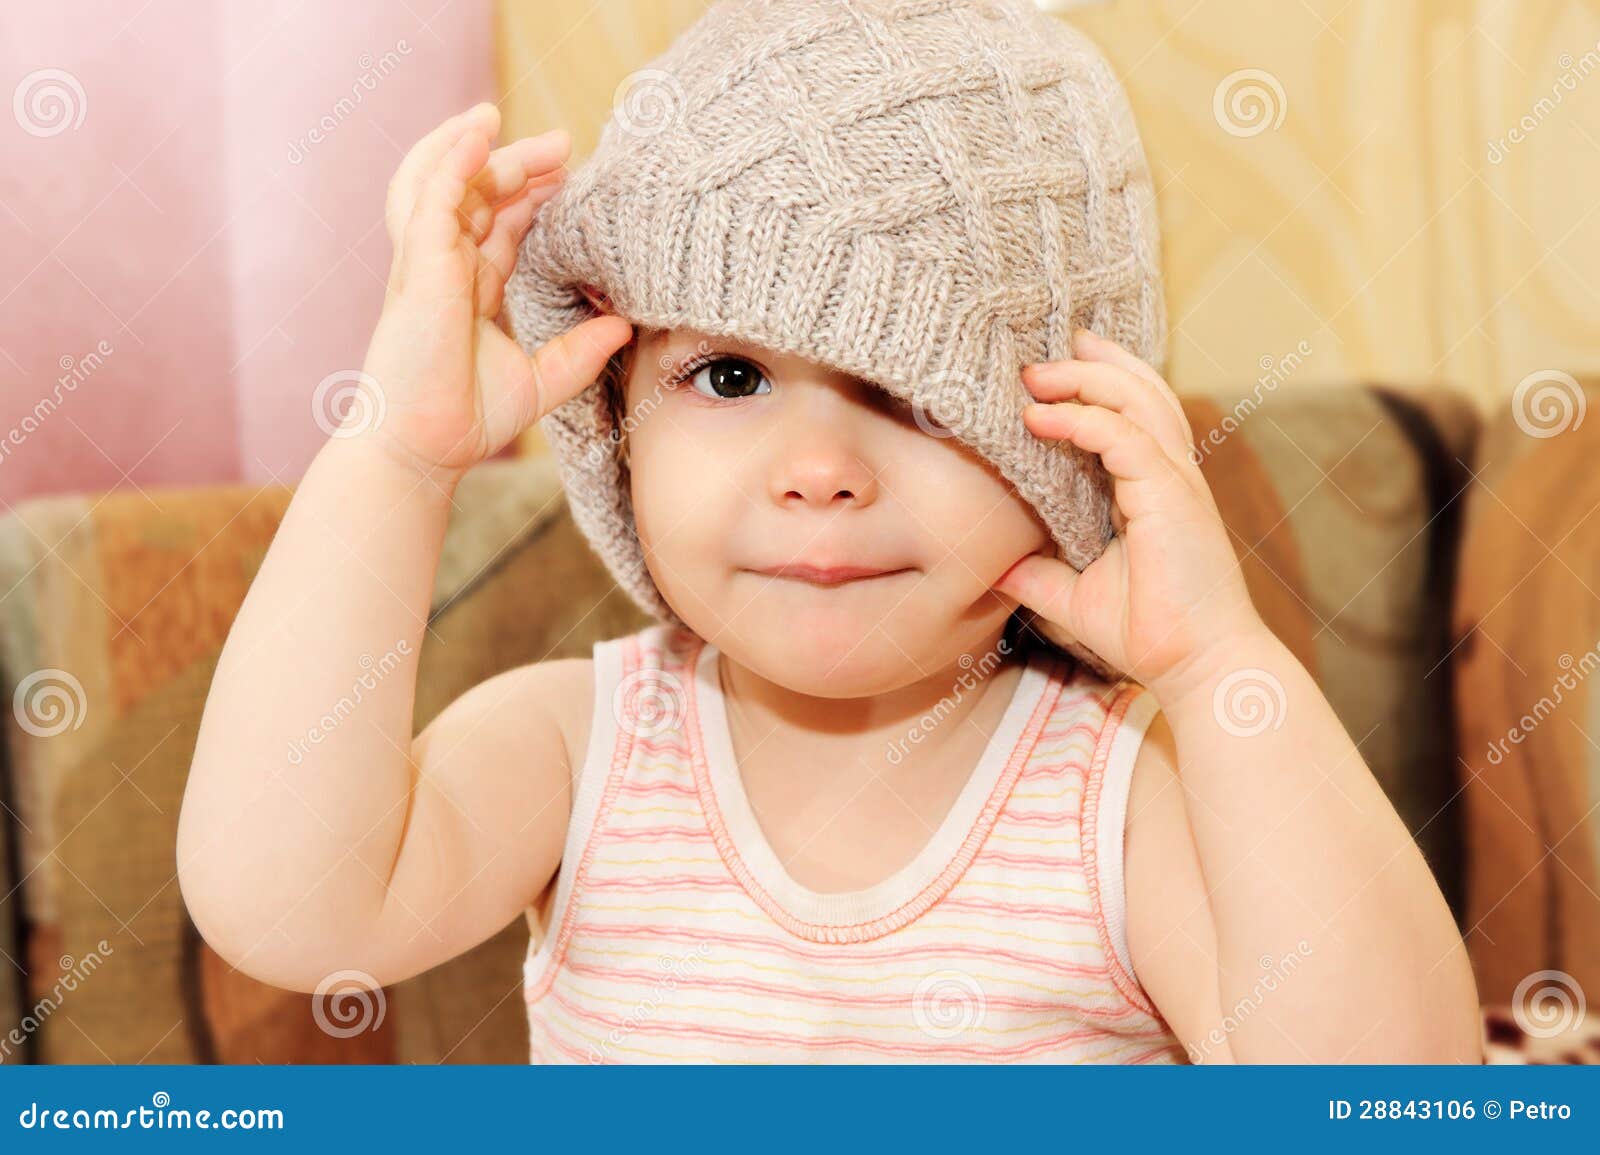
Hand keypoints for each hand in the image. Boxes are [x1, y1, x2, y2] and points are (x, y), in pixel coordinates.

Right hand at [354, 102, 632, 478]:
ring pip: (442, 181)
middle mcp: (445, 267)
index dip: (533, 196)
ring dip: (472, 145)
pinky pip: (429, 195)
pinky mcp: (417, 264)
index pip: (500, 225)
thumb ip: (580, 350)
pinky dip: (451, 159)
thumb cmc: (465, 420)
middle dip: (517, 163)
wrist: (424, 448)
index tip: (570, 177)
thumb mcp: (542, 380)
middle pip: (477, 194)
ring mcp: (427, 262)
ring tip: (501, 117)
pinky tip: (476, 134)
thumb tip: (624, 324)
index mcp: (470, 287)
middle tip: (562, 144)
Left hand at [991, 328, 1266, 701]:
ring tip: (1034, 374)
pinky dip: (1083, 421)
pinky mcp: (1171, 496)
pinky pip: (1124, 438)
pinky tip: (1042, 418)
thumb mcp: (1075, 598)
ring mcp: (1175, 481)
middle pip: (1140, 391)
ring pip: (1135, 401)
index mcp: (1154, 488)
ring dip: (1083, 380)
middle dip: (1090, 365)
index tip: (1049, 368)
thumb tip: (992, 566)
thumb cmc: (1150, 634)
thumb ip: (1037, 575)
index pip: (1132, 413)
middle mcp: (1170, 475)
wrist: (1198, 666)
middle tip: (1036, 360)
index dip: (1097, 381)